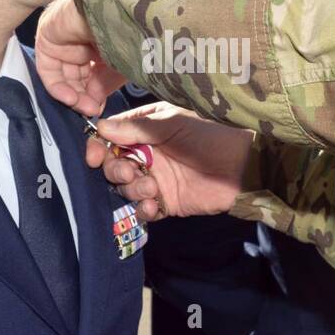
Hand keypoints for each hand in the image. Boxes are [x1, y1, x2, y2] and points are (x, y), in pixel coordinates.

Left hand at [34, 0, 126, 115]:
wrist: (116, 8)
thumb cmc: (127, 29)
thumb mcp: (120, 63)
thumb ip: (106, 84)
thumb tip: (95, 104)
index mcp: (101, 40)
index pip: (94, 73)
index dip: (97, 94)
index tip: (102, 108)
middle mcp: (81, 39)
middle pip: (78, 77)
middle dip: (85, 97)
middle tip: (94, 110)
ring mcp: (63, 38)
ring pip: (64, 76)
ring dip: (74, 96)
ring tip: (85, 107)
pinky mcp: (47, 37)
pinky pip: (48, 70)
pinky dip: (58, 88)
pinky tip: (72, 99)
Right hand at [87, 102, 254, 221]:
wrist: (241, 168)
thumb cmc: (209, 136)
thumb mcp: (172, 124)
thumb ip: (136, 128)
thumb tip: (101, 127)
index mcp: (146, 130)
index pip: (111, 137)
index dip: (97, 147)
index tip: (93, 158)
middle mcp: (147, 154)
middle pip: (112, 165)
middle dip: (115, 171)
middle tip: (130, 173)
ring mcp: (156, 179)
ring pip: (125, 189)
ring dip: (133, 190)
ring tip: (152, 188)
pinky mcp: (166, 202)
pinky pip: (144, 210)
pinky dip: (144, 210)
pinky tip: (154, 206)